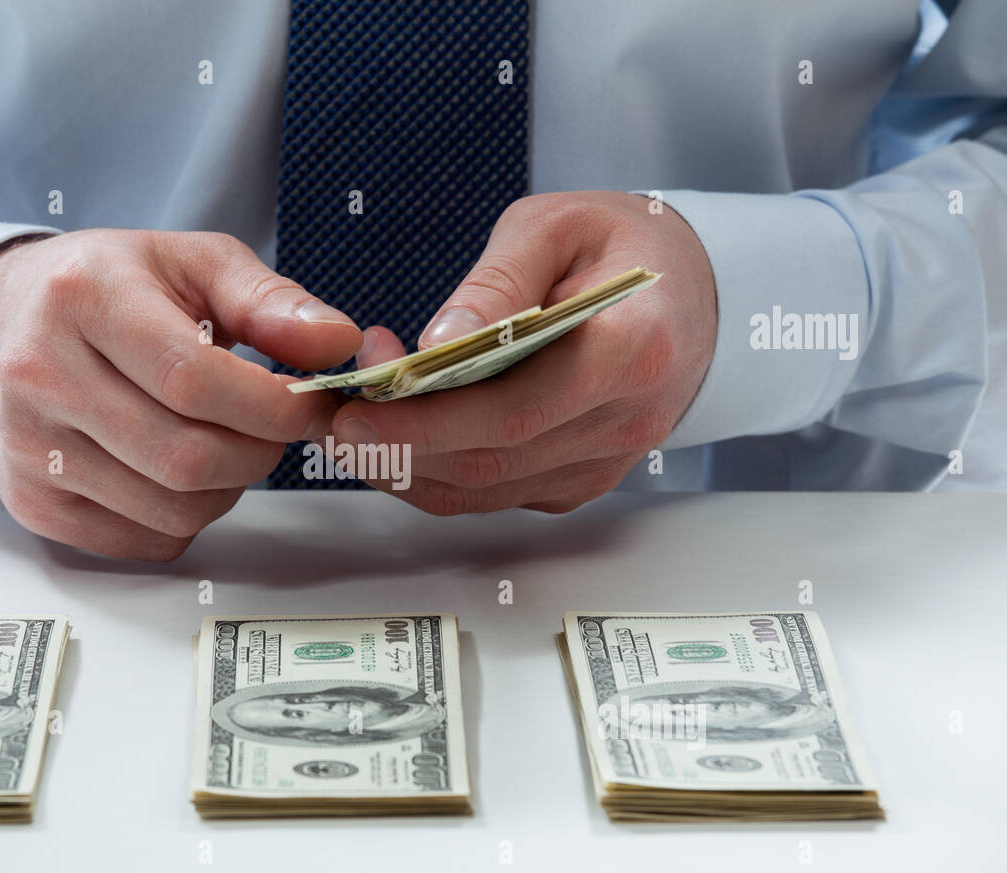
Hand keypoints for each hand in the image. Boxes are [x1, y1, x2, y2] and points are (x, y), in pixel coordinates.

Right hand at [0, 229, 360, 557]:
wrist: (0, 325)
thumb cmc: (111, 289)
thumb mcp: (191, 263)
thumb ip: (269, 301)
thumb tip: (336, 343)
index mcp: (83, 298)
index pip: (192, 379)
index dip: (272, 407)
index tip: (309, 404)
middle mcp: (39, 374)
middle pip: (186, 457)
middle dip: (258, 454)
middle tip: (273, 428)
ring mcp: (28, 447)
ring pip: (172, 510)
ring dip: (227, 489)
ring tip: (224, 442)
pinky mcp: (32, 503)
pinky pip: (144, 541)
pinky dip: (186, 518)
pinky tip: (178, 471)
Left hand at [331, 191, 716, 513]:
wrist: (692, 297)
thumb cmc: (625, 249)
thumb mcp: (559, 226)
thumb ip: (498, 282)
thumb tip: (436, 342)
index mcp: (633, 350)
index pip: (519, 409)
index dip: (429, 422)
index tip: (358, 413)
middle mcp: (623, 423)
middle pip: (491, 460)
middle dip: (396, 445)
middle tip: (331, 416)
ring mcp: (602, 464)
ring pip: (483, 490)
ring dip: (404, 463)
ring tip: (351, 418)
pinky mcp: (577, 483)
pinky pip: (492, 495)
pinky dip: (433, 472)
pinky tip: (395, 435)